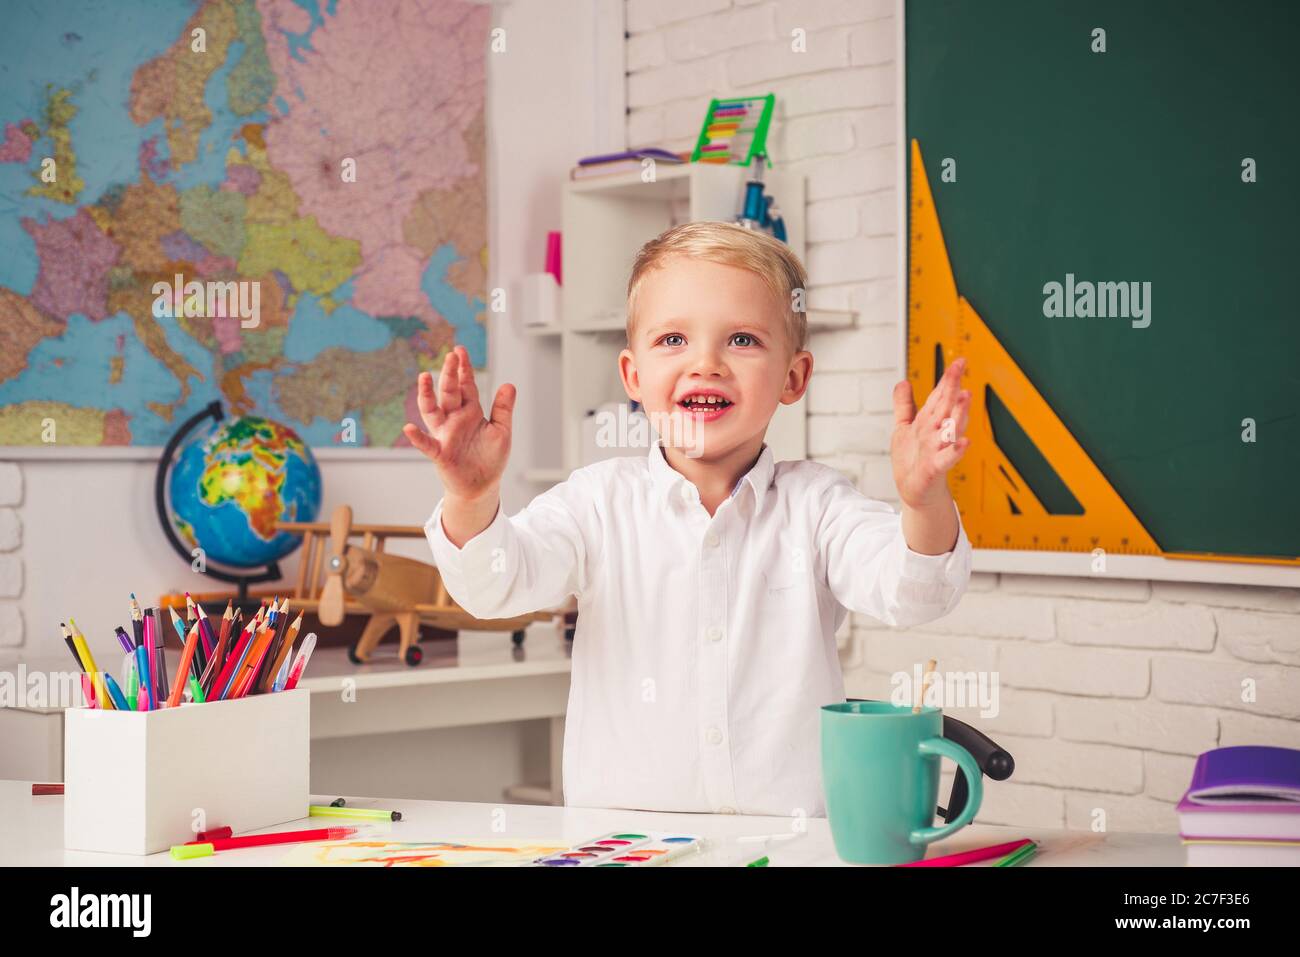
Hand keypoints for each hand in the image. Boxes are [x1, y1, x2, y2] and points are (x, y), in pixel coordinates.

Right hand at [402, 345, 515, 500]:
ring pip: (433, 411)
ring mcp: (445, 434)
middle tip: (451, 356)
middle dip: (450, 374)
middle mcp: (455, 419)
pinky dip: (417, 437)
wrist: (482, 485)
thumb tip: (509, 384)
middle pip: (450, 392)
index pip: (466, 385)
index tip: (459, 350)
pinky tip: (408, 428)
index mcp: (470, 411)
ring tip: (424, 377)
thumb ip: (503, 409)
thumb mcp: (502, 431)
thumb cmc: (490, 458)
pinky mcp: (440, 453)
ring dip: (427, 395)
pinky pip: (427, 444)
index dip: (463, 369)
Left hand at [890, 357, 970, 509]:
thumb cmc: (912, 461)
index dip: (948, 378)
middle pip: (946, 406)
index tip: (960, 360)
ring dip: (958, 414)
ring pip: (950, 429)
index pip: (939, 396)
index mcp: (929, 421)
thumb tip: (903, 382)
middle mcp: (936, 433)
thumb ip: (904, 405)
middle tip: (961, 366)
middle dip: (953, 386)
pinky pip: (947, 459)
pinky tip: (964, 442)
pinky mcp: (935, 468)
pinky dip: (955, 452)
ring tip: (966, 396)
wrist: (914, 492)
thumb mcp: (903, 428)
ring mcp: (937, 449)